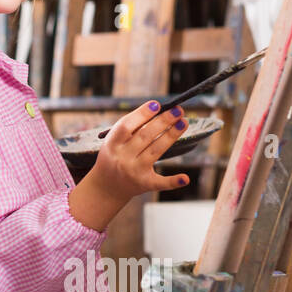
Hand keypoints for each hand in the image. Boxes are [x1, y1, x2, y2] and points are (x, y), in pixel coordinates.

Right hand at [68, 101, 190, 231]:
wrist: (106, 187)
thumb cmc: (114, 157)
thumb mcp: (113, 143)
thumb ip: (130, 130)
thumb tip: (158, 112)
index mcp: (112, 144)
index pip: (127, 126)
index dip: (142, 114)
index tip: (157, 104)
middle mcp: (122, 157)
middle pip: (145, 136)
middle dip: (163, 121)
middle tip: (178, 110)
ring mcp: (133, 171)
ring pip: (156, 150)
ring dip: (171, 135)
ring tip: (183, 122)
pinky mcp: (144, 184)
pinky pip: (160, 182)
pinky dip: (173, 181)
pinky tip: (185, 178)